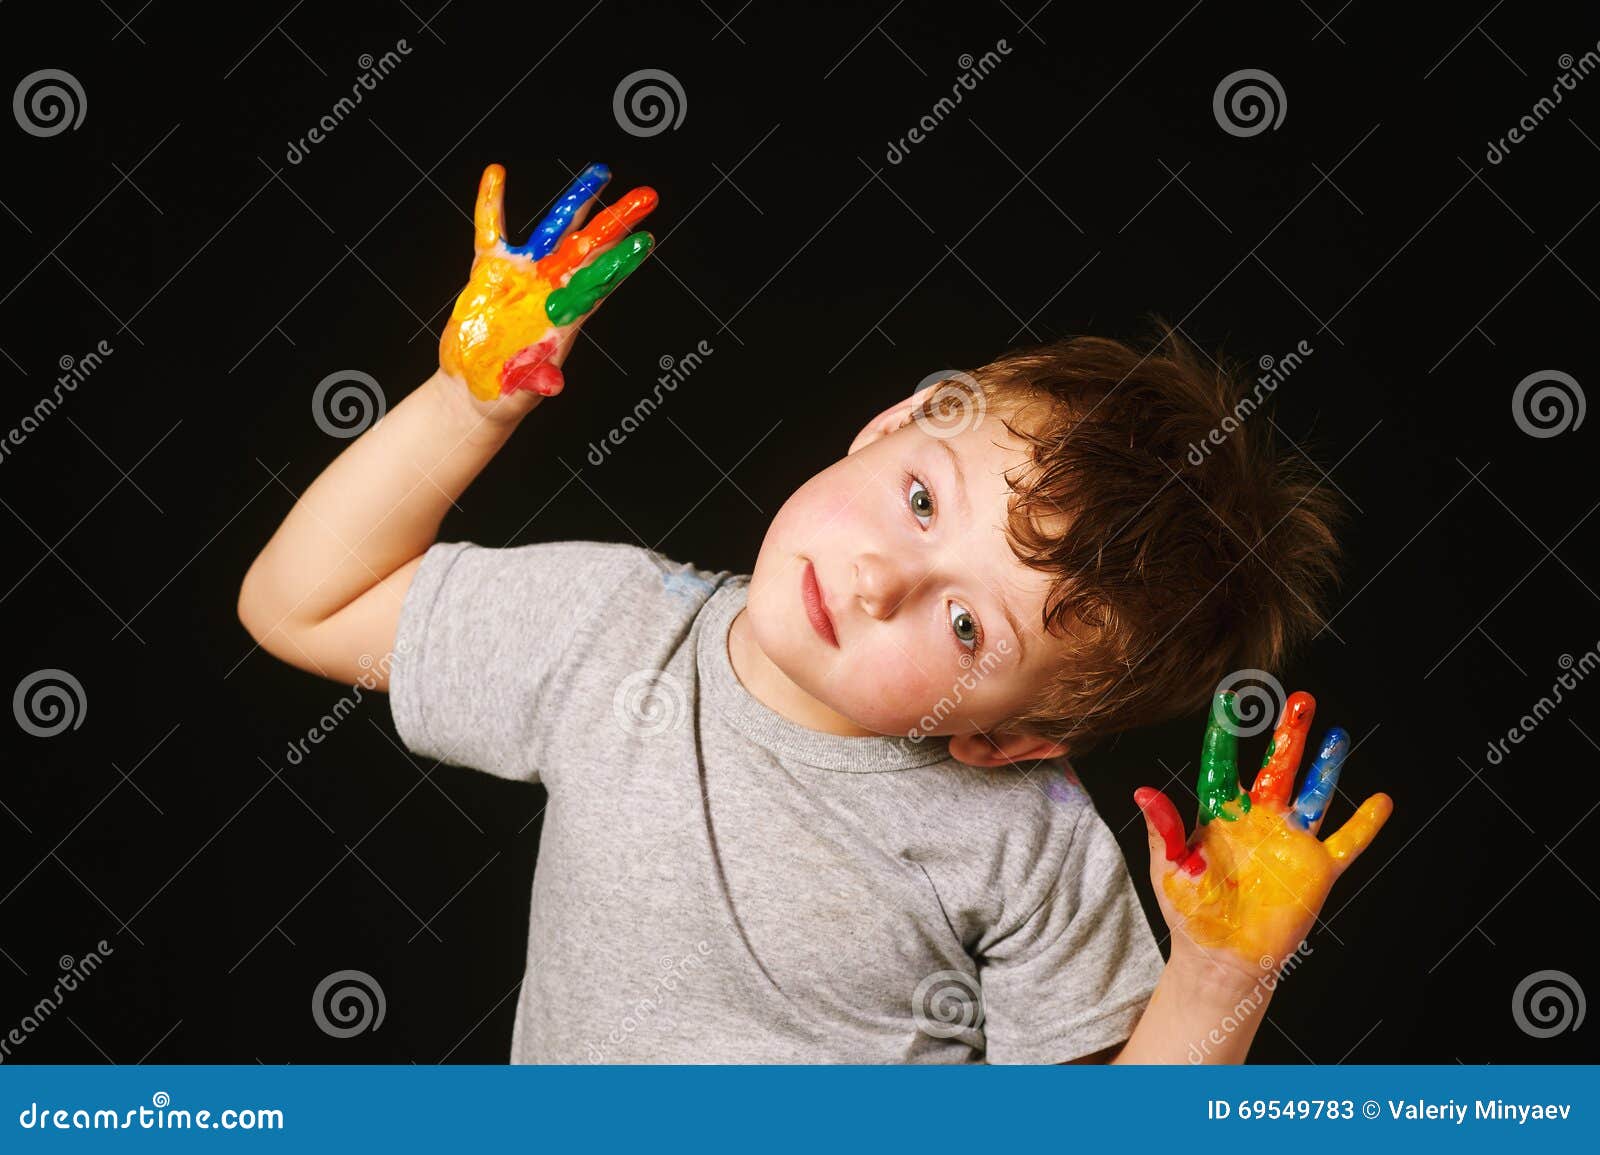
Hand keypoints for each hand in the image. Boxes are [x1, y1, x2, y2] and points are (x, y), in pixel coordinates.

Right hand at [438, 162, 656, 412]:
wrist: (472, 391)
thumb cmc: (502, 397)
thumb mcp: (521, 394)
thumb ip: (537, 383)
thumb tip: (553, 383)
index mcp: (564, 318)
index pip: (599, 284)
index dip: (620, 262)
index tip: (647, 240)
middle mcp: (550, 292)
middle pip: (589, 248)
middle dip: (616, 221)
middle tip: (646, 195)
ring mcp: (523, 279)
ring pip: (554, 231)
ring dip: (576, 203)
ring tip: (600, 173)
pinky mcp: (490, 275)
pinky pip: (490, 231)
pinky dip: (491, 203)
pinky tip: (496, 173)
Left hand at [1133, 690, 1393, 983]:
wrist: (1219, 957)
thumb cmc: (1188, 911)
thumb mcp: (1169, 870)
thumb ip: (1165, 832)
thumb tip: (1143, 793)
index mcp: (1220, 815)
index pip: (1223, 766)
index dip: (1226, 734)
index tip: (1230, 700)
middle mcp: (1259, 820)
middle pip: (1278, 768)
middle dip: (1289, 735)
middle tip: (1300, 699)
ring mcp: (1289, 842)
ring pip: (1314, 793)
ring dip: (1327, 766)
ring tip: (1337, 733)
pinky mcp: (1315, 870)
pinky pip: (1346, 842)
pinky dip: (1365, 824)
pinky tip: (1382, 800)